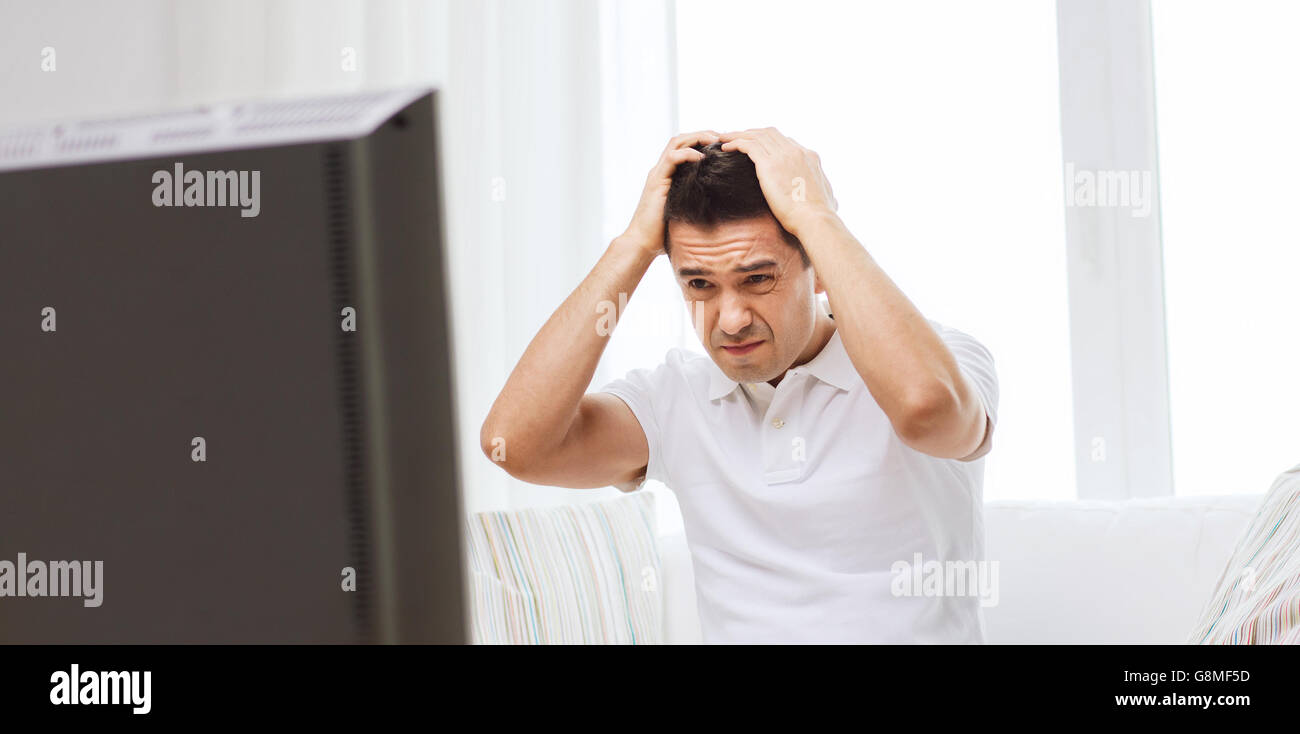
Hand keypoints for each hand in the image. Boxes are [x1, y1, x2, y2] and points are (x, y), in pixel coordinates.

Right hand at [617, 130, 720, 256]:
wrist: (643, 242)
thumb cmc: (665, 232)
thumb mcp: (687, 209)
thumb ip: (697, 199)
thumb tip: (721, 202)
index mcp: (669, 173)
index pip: (685, 146)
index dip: (703, 140)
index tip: (723, 145)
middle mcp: (662, 169)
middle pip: (681, 139)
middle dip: (703, 134)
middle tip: (723, 137)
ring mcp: (658, 173)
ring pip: (676, 142)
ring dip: (697, 138)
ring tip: (715, 141)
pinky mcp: (656, 181)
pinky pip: (671, 159)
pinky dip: (687, 154)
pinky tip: (702, 158)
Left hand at [718, 127, 838, 238]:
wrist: (815, 220)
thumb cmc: (820, 217)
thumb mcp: (828, 199)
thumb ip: (825, 194)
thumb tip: (830, 199)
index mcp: (810, 157)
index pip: (786, 141)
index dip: (768, 141)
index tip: (756, 146)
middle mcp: (797, 151)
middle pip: (769, 133)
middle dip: (751, 133)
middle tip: (736, 138)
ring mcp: (783, 155)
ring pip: (755, 135)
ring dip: (738, 135)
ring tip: (723, 138)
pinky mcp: (769, 164)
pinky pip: (747, 145)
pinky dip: (735, 142)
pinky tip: (724, 147)